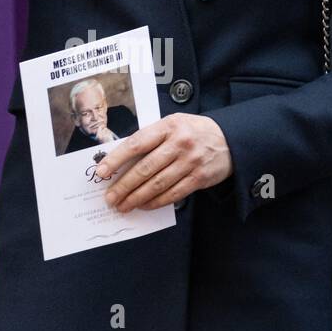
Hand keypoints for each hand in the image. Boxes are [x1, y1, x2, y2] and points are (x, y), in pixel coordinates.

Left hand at [94, 114, 232, 210]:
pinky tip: (143, 205)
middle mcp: (179, 143)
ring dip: (136, 197)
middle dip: (124, 186)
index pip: (136, 144)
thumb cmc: (193, 131)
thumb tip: (120, 159)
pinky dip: (155, 202)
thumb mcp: (172, 124)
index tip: (101, 172)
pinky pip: (173, 194)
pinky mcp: (199, 178)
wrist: (229, 139)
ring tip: (123, 205)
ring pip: (157, 184)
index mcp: (168, 126)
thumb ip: (150, 138)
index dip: (116, 160)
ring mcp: (190, 161)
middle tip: (110, 197)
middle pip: (145, 168)